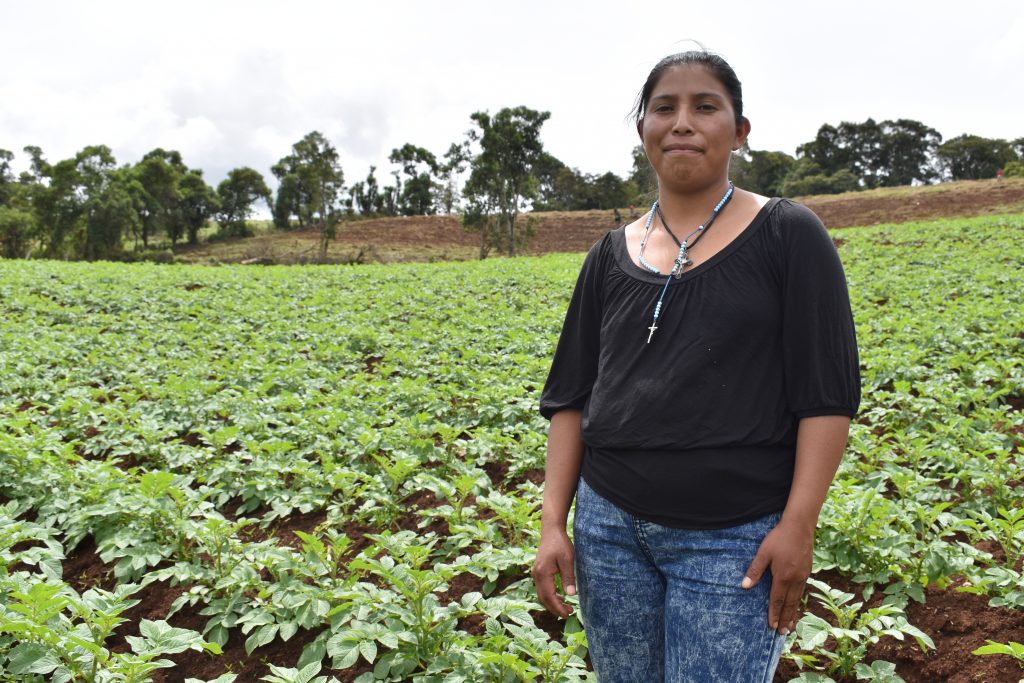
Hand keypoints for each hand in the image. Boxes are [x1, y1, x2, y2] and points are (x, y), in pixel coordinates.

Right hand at [532, 527, 576, 618]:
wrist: (551, 531)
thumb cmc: (560, 544)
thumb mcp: (568, 560)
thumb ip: (568, 577)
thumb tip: (571, 595)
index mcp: (543, 573)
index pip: (549, 597)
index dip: (558, 608)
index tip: (568, 614)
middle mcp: (536, 575)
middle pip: (543, 599)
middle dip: (555, 608)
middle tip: (569, 613)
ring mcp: (536, 573)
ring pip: (542, 595)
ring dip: (553, 603)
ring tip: (566, 607)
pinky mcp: (539, 572)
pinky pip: (542, 589)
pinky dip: (550, 596)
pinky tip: (560, 597)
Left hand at [741, 519, 813, 634]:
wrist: (800, 527)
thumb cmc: (779, 538)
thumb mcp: (763, 553)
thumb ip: (755, 570)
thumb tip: (744, 586)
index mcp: (783, 576)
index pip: (777, 600)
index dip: (774, 613)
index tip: (772, 626)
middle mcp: (795, 579)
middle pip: (789, 604)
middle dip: (785, 619)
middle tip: (782, 633)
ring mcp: (803, 575)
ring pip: (797, 599)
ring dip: (793, 613)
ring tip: (790, 625)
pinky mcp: (807, 571)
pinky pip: (802, 591)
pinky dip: (798, 602)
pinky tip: (796, 605)